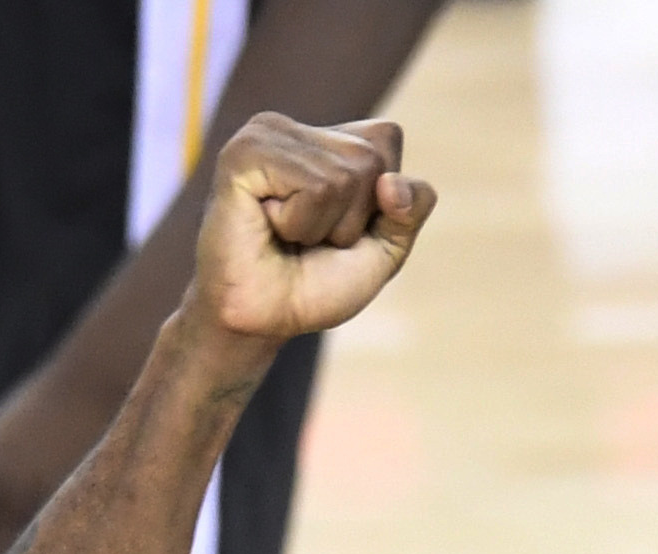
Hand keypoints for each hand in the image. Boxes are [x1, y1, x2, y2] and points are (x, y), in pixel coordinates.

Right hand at [191, 115, 434, 342]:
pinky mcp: (244, 155)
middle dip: (350, 219)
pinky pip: (314, 187)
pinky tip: (268, 227)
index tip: (335, 228)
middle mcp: (294, 129)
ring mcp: (265, 134)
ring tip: (285, 236)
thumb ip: (412, 208)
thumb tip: (391, 183)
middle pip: (371, 159)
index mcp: (322, 138)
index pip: (387, 139)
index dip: (379, 200)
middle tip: (306, 240)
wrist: (262, 321)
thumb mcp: (385, 249)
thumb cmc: (315, 286)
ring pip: (344, 175)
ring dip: (322, 226)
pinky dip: (300, 224)